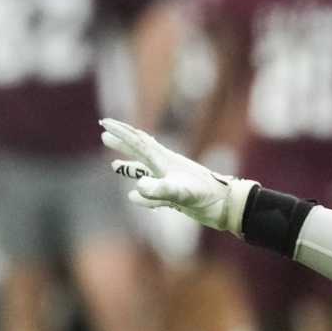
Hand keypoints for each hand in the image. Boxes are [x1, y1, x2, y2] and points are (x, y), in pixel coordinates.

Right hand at [99, 118, 253, 233]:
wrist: (227, 207)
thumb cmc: (206, 197)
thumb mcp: (181, 193)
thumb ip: (160, 190)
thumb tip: (136, 188)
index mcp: (165, 160)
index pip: (138, 142)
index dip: (120, 132)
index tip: (104, 122)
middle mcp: (167, 167)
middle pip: (140, 150)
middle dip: (122, 142)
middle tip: (104, 133)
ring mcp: (172, 181)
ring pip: (145, 170)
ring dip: (128, 166)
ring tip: (114, 165)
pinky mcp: (176, 195)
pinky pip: (153, 191)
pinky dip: (140, 191)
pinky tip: (134, 196)